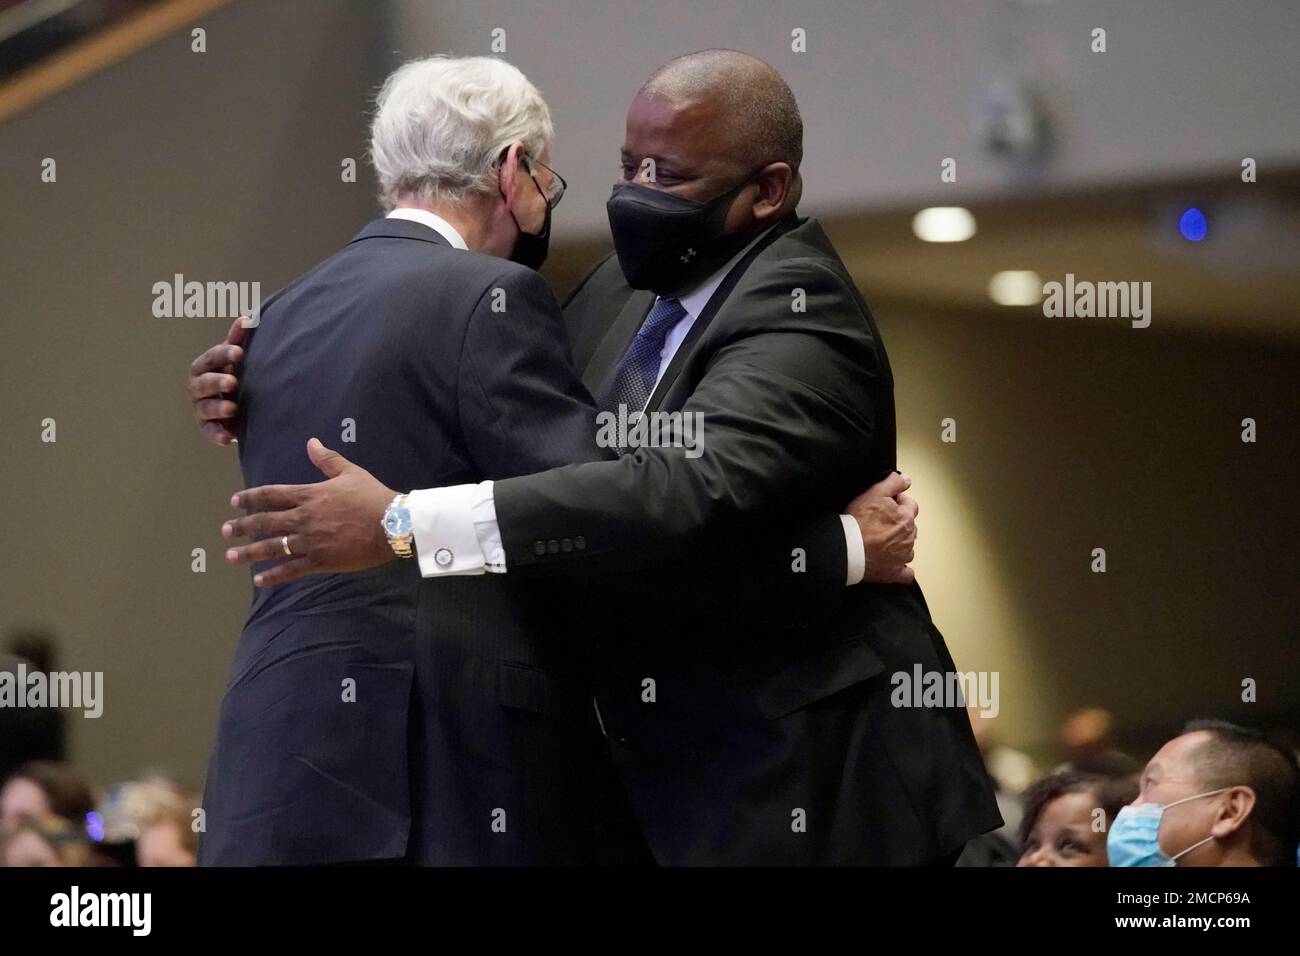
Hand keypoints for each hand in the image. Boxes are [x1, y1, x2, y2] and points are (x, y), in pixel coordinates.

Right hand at [189, 316, 250, 444]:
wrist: (236, 406)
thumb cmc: (233, 375)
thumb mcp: (235, 359)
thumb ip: (238, 340)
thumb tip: (247, 318)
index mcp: (205, 366)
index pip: (212, 358)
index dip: (224, 354)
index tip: (239, 352)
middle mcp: (198, 386)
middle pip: (204, 383)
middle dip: (217, 382)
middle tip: (233, 382)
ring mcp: (201, 408)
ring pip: (205, 407)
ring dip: (218, 408)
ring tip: (233, 408)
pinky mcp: (208, 427)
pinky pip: (210, 431)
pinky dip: (218, 435)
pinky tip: (227, 438)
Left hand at [222, 439, 397, 586]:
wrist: (392, 524)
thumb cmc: (372, 496)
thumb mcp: (350, 472)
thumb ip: (327, 459)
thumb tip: (311, 442)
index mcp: (309, 495)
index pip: (272, 496)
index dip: (251, 498)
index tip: (234, 502)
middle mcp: (303, 518)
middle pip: (265, 522)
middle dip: (242, 526)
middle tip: (225, 530)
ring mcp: (310, 541)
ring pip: (272, 547)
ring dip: (249, 552)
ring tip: (231, 556)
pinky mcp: (320, 561)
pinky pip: (291, 569)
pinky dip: (273, 576)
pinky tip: (259, 580)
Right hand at [846, 471, 917, 584]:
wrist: (848, 549)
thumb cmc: (859, 522)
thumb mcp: (874, 492)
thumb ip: (893, 482)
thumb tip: (907, 479)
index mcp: (906, 518)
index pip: (911, 505)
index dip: (899, 502)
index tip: (886, 504)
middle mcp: (909, 538)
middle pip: (910, 527)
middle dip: (898, 523)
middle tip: (879, 521)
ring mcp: (903, 557)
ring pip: (908, 547)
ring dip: (899, 544)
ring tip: (881, 541)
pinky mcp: (894, 573)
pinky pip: (905, 573)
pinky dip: (902, 569)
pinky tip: (893, 564)